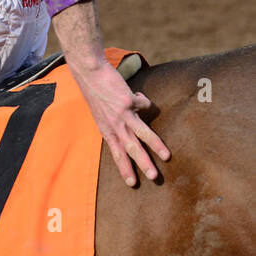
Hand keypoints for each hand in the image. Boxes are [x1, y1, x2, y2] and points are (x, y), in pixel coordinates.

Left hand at [70, 60, 169, 186]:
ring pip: (141, 133)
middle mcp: (114, 125)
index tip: (132, 183)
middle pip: (130, 148)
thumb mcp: (101, 113)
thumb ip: (116, 123)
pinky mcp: (128, 101)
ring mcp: (121, 114)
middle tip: (154, 177)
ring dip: (155, 145)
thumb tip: (133, 126)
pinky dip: (144, 101)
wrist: (89, 72)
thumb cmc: (96, 92)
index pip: (116, 152)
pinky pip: (145, 104)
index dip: (124, 167)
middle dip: (143, 164)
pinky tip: (138, 96)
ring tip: (167, 156)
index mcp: (106, 129)